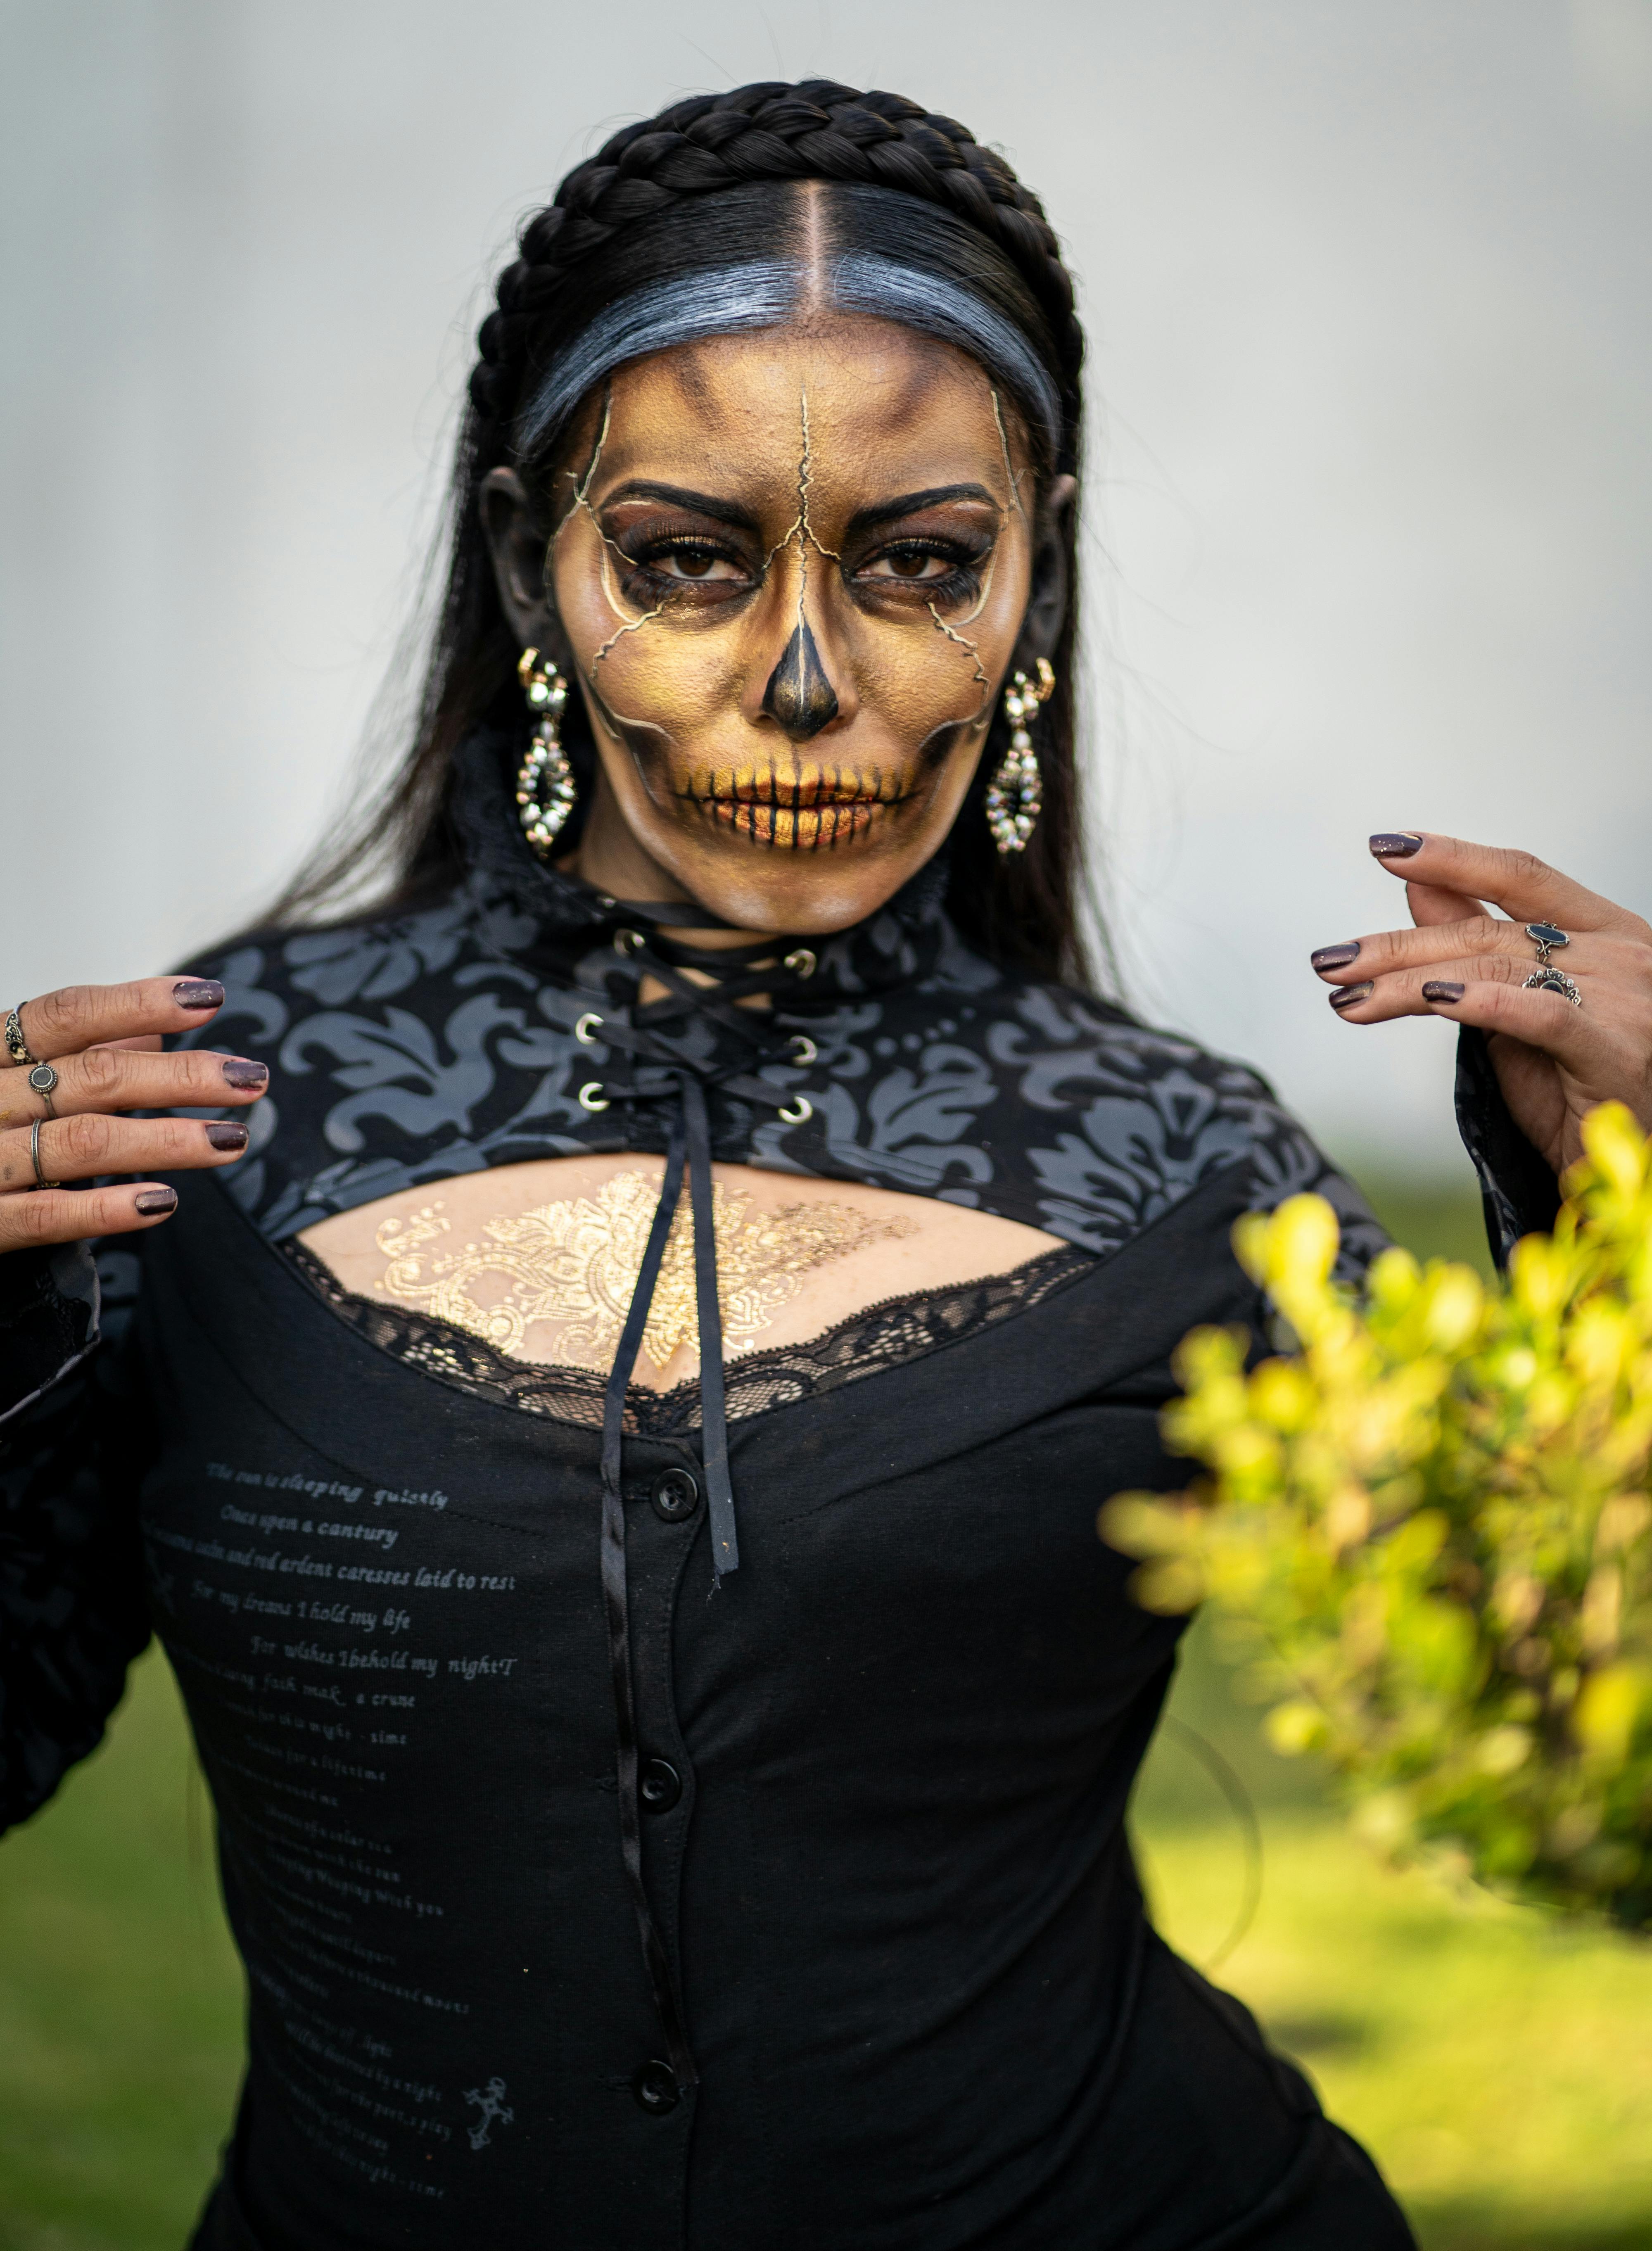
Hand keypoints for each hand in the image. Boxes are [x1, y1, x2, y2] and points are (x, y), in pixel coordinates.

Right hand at [0, 978, 268, 1253]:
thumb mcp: (2, 1075)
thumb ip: (69, 1053)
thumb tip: (153, 1028)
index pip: (64, 1013)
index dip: (137, 1001)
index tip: (210, 999)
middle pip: (89, 1076)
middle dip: (180, 1076)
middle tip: (252, 1079)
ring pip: (79, 1143)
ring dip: (166, 1140)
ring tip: (233, 1139)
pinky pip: (44, 1216)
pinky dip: (106, 1209)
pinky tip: (164, 1203)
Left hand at [1309, 832, 1651, 1176]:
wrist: (1633, 1163)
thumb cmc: (1581, 1091)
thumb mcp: (1519, 1010)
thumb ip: (1478, 950)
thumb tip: (1420, 889)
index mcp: (1605, 933)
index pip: (1521, 877)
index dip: (1452, 856)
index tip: (1384, 847)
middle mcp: (1621, 954)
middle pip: (1488, 931)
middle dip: (1398, 948)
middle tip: (1331, 962)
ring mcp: (1625, 999)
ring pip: (1496, 969)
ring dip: (1408, 983)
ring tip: (1349, 996)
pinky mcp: (1616, 1050)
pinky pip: (1541, 1014)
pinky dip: (1482, 1002)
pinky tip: (1432, 999)